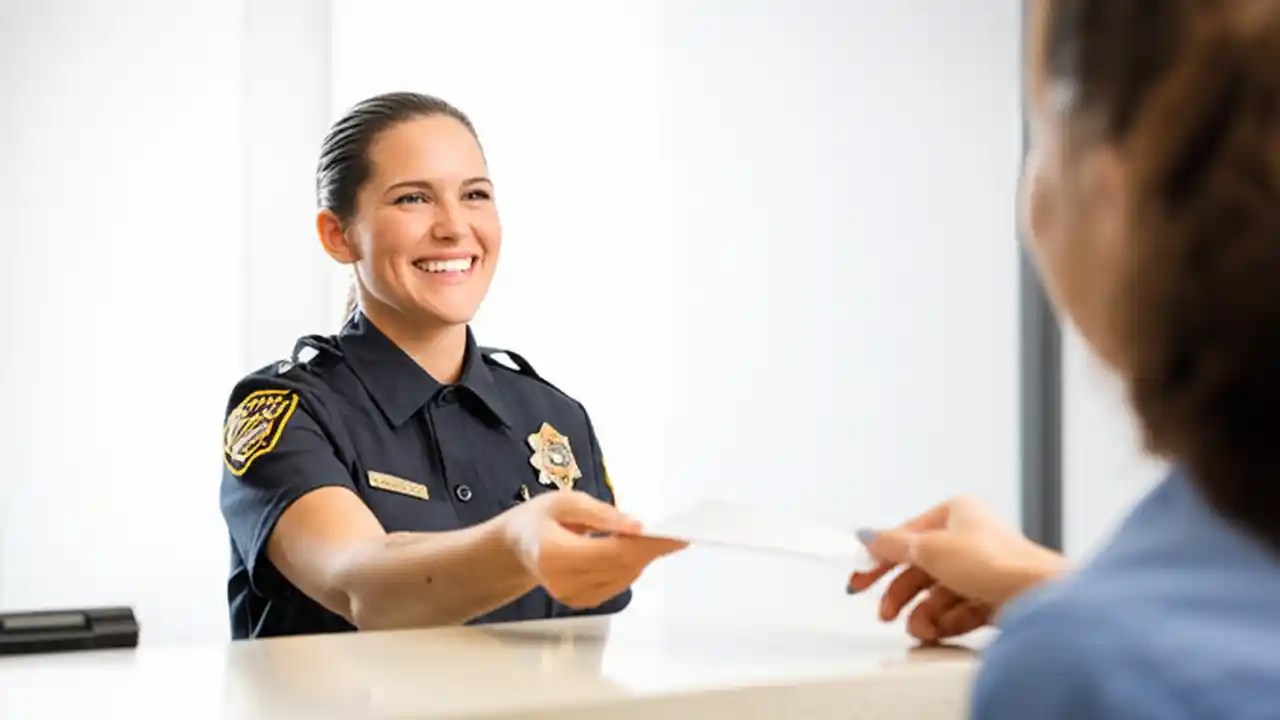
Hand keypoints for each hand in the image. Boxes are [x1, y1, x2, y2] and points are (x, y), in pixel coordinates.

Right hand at [503, 490, 685, 608]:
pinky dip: (631, 565)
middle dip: (653, 549)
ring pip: (624, 577)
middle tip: (678, 532)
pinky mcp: (581, 601)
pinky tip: (635, 549)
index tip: (676, 534)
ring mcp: (572, 597)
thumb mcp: (566, 502)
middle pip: (622, 567)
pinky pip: (618, 583)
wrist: (518, 544)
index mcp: (555, 554)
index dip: (647, 544)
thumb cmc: (540, 518)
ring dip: (644, 556)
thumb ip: (602, 514)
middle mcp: (563, 582)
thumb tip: (638, 526)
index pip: (612, 552)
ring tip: (658, 536)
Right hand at [847, 496, 1066, 642]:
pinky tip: (938, 630)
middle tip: (884, 612)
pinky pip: (957, 610)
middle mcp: (970, 538)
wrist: (1037, 596)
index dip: (880, 558)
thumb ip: (892, 545)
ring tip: (918, 627)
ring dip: (923, 613)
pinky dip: (945, 621)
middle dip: (902, 594)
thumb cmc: (994, 562)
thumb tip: (866, 534)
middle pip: (920, 568)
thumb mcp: (929, 549)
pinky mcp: (992, 597)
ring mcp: (982, 569)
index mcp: (957, 513)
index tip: (859, 576)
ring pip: (938, 593)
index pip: (906, 536)